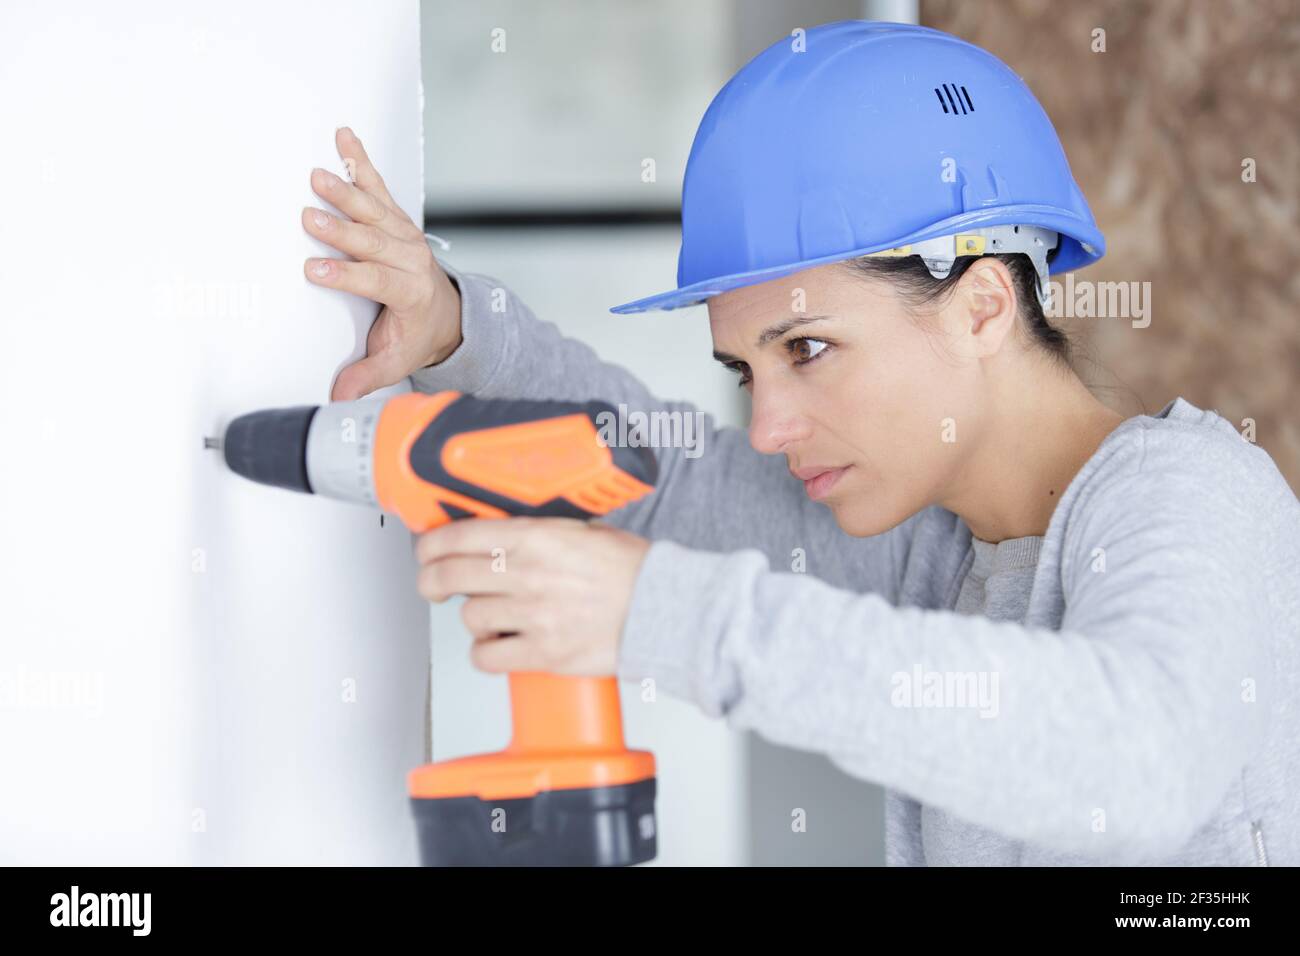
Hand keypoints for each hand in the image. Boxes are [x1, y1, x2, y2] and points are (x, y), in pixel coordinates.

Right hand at [303, 126, 462, 400]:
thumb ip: (367, 376)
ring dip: (346, 191)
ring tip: (318, 175)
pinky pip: (377, 186)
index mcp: (411, 292)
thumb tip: (339, 397)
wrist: (447, 313)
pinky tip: (343, 137)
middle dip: (341, 230)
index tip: (315, 269)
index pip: (376, 280)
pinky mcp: (397, 218)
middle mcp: (411, 258)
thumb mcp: (396, 361)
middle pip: (373, 241)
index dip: (346, 275)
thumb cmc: (416, 335)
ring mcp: (405, 234)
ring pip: (374, 210)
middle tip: (309, 218)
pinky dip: (360, 161)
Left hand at [415, 517, 652, 676]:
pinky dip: (487, 653)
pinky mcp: (543, 654)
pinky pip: (487, 657)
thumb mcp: (582, 530)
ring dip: (475, 617)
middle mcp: (527, 574)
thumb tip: (499, 534)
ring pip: (469, 617)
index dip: (430, 545)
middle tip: (434, 585)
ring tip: (494, 615)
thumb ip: (537, 532)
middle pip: (448, 577)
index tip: (426, 551)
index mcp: (535, 538)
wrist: (664, 608)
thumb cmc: (632, 570)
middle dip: (431, 581)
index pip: (458, 536)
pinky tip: (500, 645)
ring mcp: (533, 616)